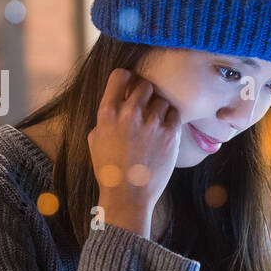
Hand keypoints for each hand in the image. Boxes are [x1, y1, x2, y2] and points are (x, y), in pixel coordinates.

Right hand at [88, 68, 181, 236]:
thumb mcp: (96, 138)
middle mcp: (129, 114)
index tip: (130, 86)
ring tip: (154, 125)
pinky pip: (174, 114)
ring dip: (159, 108)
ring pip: (162, 99)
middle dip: (145, 94)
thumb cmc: (110, 168)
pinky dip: (170, 120)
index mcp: (108, 113)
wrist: (128, 194)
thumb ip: (107, 115)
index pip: (120, 75)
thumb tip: (119, 98)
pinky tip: (163, 132)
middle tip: (145, 109)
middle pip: (145, 84)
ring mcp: (151, 123)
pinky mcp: (170, 134)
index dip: (127, 79)